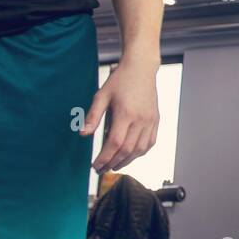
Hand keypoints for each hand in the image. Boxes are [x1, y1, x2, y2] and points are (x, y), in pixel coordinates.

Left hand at [82, 58, 159, 172]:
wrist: (141, 69)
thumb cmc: (120, 81)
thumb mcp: (101, 96)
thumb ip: (92, 116)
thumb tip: (82, 134)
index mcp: (125, 114)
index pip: (114, 144)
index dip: (104, 158)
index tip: (95, 165)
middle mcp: (140, 120)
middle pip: (127, 150)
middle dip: (113, 163)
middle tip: (101, 170)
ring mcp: (150, 121)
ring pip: (140, 150)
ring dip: (127, 161)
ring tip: (114, 166)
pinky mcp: (156, 120)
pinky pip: (150, 143)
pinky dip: (140, 153)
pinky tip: (130, 155)